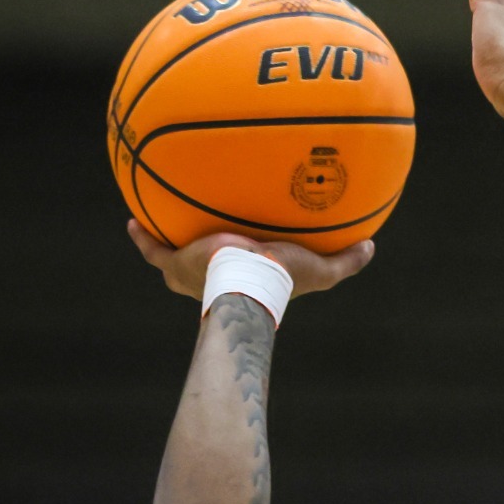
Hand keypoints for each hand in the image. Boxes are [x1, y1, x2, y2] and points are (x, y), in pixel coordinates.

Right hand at [127, 221, 372, 301]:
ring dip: (171, 244)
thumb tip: (370, 247)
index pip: (243, 278)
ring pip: (175, 258)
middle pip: (207, 270)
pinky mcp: (176, 261)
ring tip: (161, 224)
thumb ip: (346, 261)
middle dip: (204, 257)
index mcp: (246, 284)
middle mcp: (217, 282)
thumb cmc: (283, 281)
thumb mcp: (321, 271)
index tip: (246, 256)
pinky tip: (133, 220)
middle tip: (206, 240)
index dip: (244, 270)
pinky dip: (142, 237)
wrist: (248, 281)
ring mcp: (191, 273)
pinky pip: (153, 248)